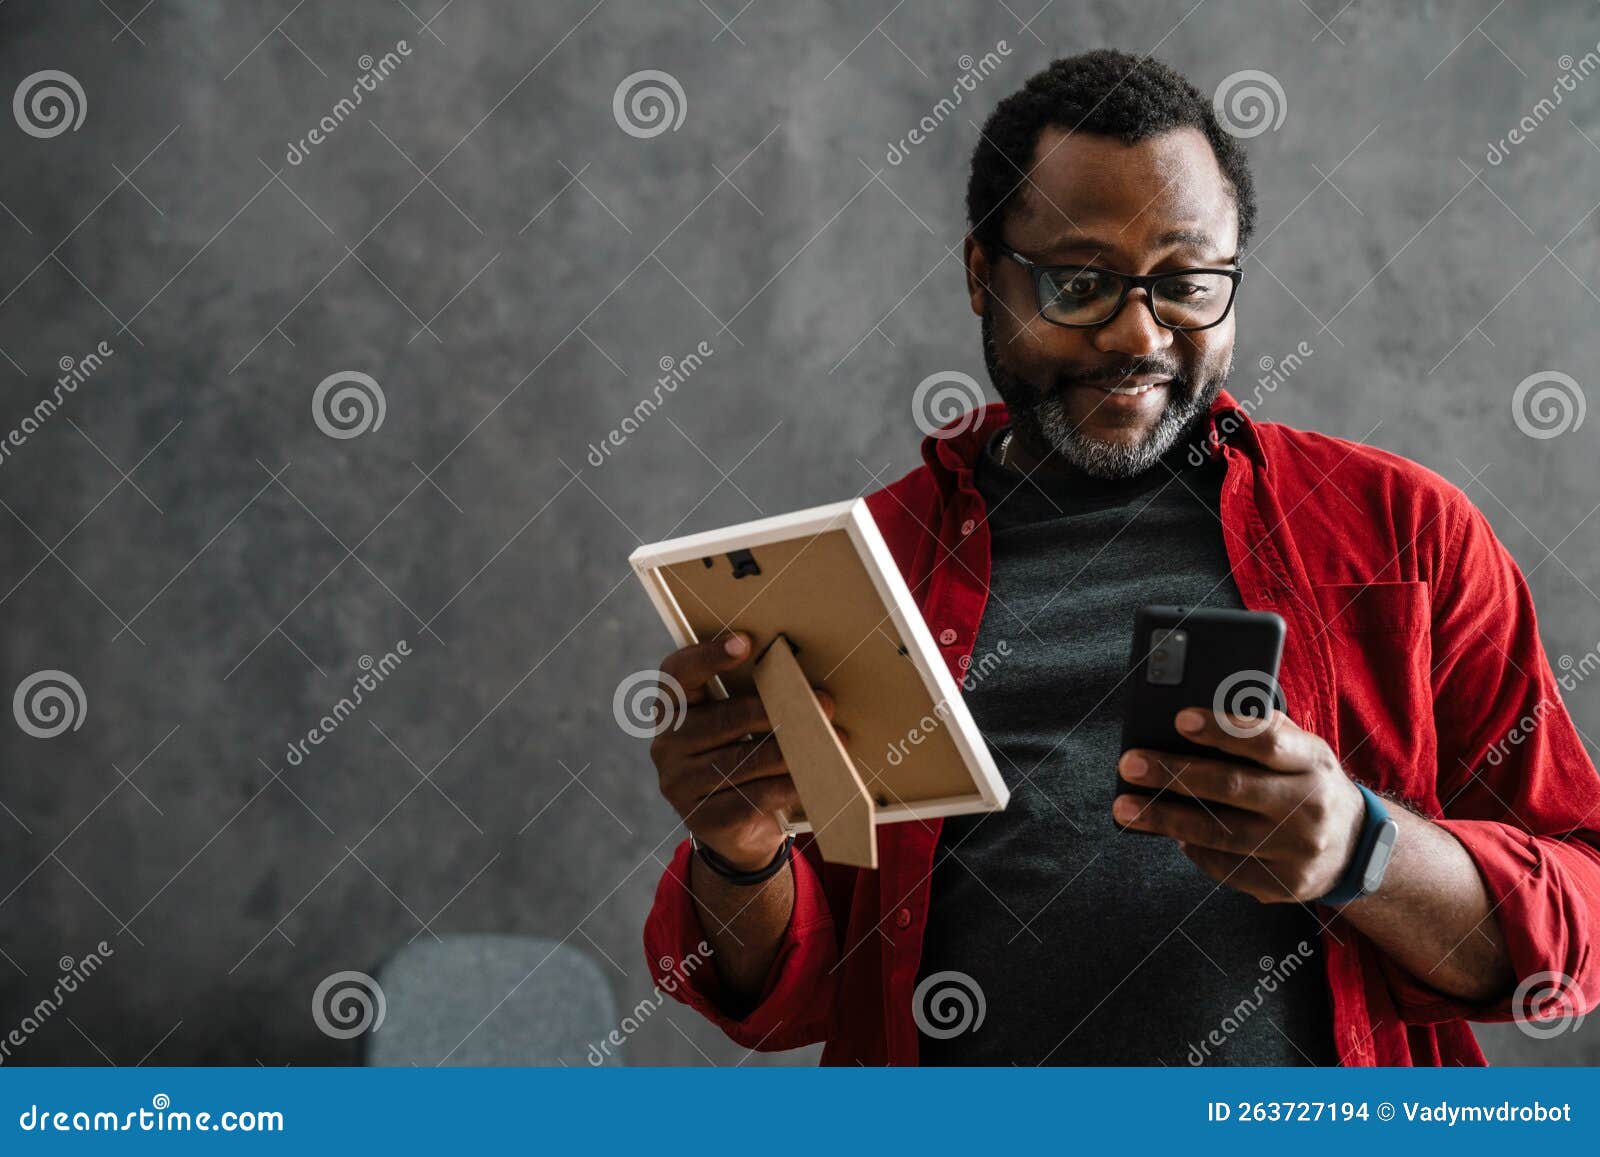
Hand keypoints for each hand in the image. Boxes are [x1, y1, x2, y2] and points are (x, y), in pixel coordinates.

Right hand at [648, 632, 843, 871]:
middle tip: (823, 703)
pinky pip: (756, 796)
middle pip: (726, 719)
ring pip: (746, 759)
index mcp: (672, 709)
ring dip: (794, 751)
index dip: (708, 655)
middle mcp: (667, 745)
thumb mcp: (738, 728)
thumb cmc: (743, 761)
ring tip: (831, 743)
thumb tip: (806, 683)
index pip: (678, 673)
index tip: (745, 642)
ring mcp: (681, 785)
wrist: (737, 832)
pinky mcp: (704, 819)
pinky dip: (790, 785)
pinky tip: (814, 780)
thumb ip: (753, 699)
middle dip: (779, 709)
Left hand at [1112, 707, 1366, 902]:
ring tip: (1126, 808)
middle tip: (1129, 764)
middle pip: (1232, 787)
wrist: (1357, 847)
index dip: (1222, 729)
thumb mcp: (1304, 751)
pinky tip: (1171, 834)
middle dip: (1173, 774)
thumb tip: (1193, 722)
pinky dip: (1193, 850)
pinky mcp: (1285, 884)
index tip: (1180, 719)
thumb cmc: (1311, 784)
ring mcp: (1298, 850)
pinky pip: (1226, 868)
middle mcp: (1309, 806)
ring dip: (1165, 820)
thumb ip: (1263, 732)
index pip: (1267, 740)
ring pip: (1220, 834)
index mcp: (1313, 763)